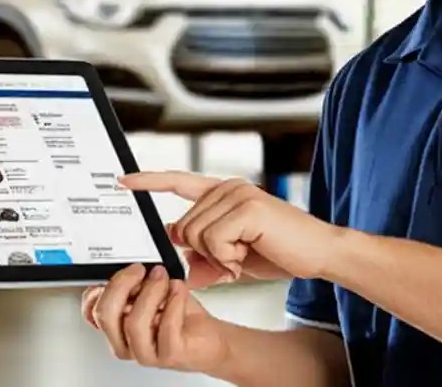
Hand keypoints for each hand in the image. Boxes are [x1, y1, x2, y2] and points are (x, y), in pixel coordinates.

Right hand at [81, 263, 229, 373]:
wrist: (211, 338)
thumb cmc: (180, 315)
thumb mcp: (151, 292)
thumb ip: (135, 284)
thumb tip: (129, 269)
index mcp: (117, 327)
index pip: (91, 310)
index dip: (100, 287)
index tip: (122, 269)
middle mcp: (126, 343)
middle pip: (105, 315)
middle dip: (121, 284)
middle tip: (140, 269)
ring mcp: (146, 353)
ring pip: (134, 322)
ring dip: (151, 291)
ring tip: (164, 279)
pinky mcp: (169, 356)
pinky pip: (166, 327)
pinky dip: (173, 301)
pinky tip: (178, 290)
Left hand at [122, 171, 340, 281]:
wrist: (319, 254)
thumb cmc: (279, 252)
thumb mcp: (231, 256)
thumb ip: (201, 252)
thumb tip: (172, 256)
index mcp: (222, 193)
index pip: (178, 182)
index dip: (149, 182)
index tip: (122, 181)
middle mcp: (228, 187)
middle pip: (183, 226)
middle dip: (205, 254)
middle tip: (234, 260)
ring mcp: (237, 193)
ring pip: (195, 235)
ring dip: (219, 257)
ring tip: (245, 255)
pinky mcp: (247, 207)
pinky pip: (213, 240)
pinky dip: (228, 257)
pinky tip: (250, 252)